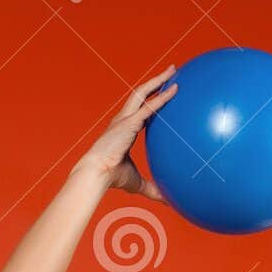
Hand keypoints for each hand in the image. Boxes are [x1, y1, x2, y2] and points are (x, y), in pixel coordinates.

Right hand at [78, 64, 176, 199]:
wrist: (96, 173)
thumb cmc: (112, 178)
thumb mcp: (137, 182)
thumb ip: (152, 188)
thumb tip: (168, 200)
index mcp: (123, 129)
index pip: (140, 111)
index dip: (151, 101)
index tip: (162, 94)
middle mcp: (123, 119)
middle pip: (141, 94)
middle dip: (155, 81)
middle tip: (171, 72)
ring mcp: (125, 118)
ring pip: (144, 92)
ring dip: (158, 80)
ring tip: (173, 71)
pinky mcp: (129, 122)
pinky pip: (149, 107)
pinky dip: (162, 97)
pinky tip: (175, 90)